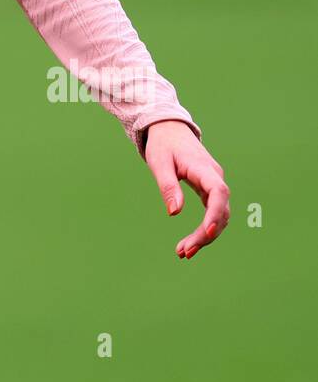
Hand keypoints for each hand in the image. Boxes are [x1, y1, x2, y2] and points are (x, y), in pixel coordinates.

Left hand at [144, 120, 228, 258]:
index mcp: (203, 168)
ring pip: (219, 216)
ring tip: (183, 252)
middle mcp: (214, 177)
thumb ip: (168, 186)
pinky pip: (213, 213)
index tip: (207, 232)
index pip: (219, 192)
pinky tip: (190, 243)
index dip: (216, 213)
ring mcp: (214, 184)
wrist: (169, 129)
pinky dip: (204, 229)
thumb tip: (174, 213)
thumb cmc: (163, 145)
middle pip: (220, 211)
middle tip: (184, 252)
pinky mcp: (209, 189)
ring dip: (205, 236)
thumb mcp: (159, 163)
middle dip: (205, 234)